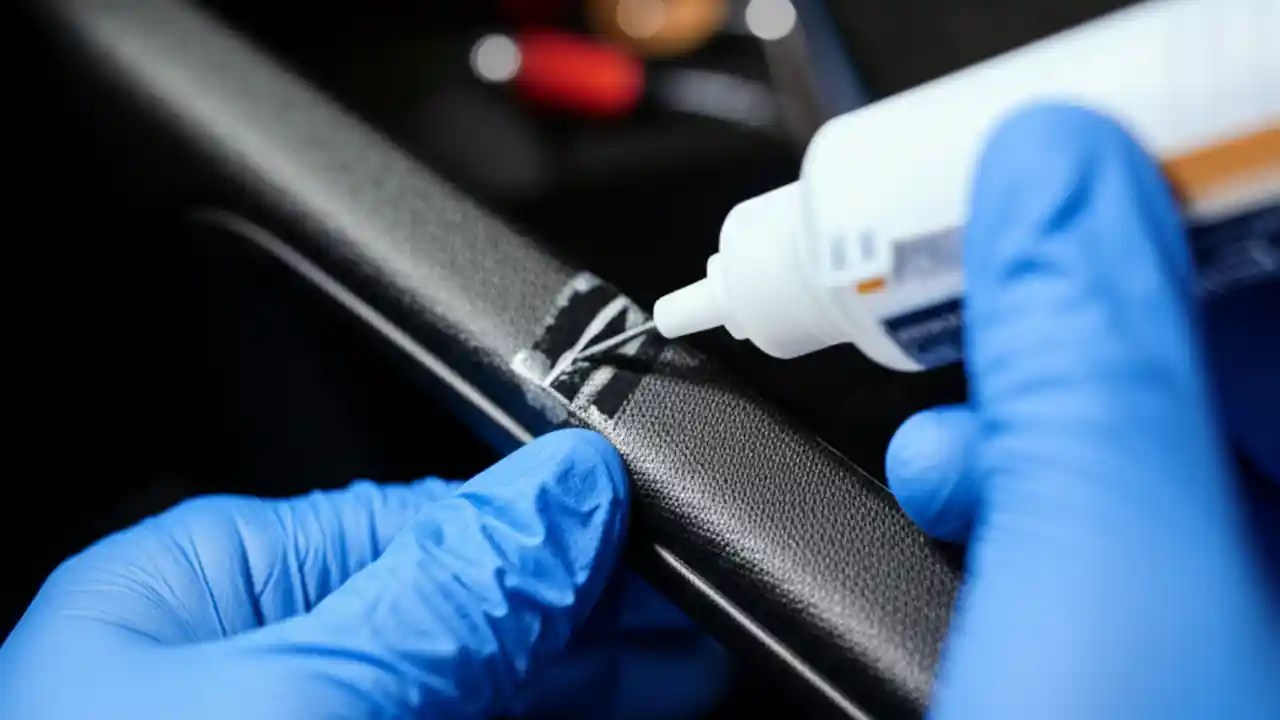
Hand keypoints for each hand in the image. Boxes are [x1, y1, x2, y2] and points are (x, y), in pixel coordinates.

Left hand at [0, 429, 725, 718]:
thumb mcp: (310, 702)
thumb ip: (450, 597)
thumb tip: (563, 492)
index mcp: (202, 598)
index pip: (412, 526)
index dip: (543, 540)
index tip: (644, 549)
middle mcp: (246, 675)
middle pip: (455, 620)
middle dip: (581, 624)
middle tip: (688, 633)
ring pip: (470, 701)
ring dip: (581, 691)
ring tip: (679, 680)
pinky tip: (611, 719)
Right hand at [886, 105, 1278, 717]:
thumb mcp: (1104, 566)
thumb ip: (1083, 359)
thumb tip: (1053, 176)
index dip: (1220, 198)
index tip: (1118, 141)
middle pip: (1224, 354)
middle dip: (1097, 291)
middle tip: (1002, 234)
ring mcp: (1235, 609)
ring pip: (1148, 431)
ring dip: (1024, 391)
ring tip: (950, 392)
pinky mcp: (1142, 646)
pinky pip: (1090, 512)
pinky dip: (1002, 479)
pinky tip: (946, 482)